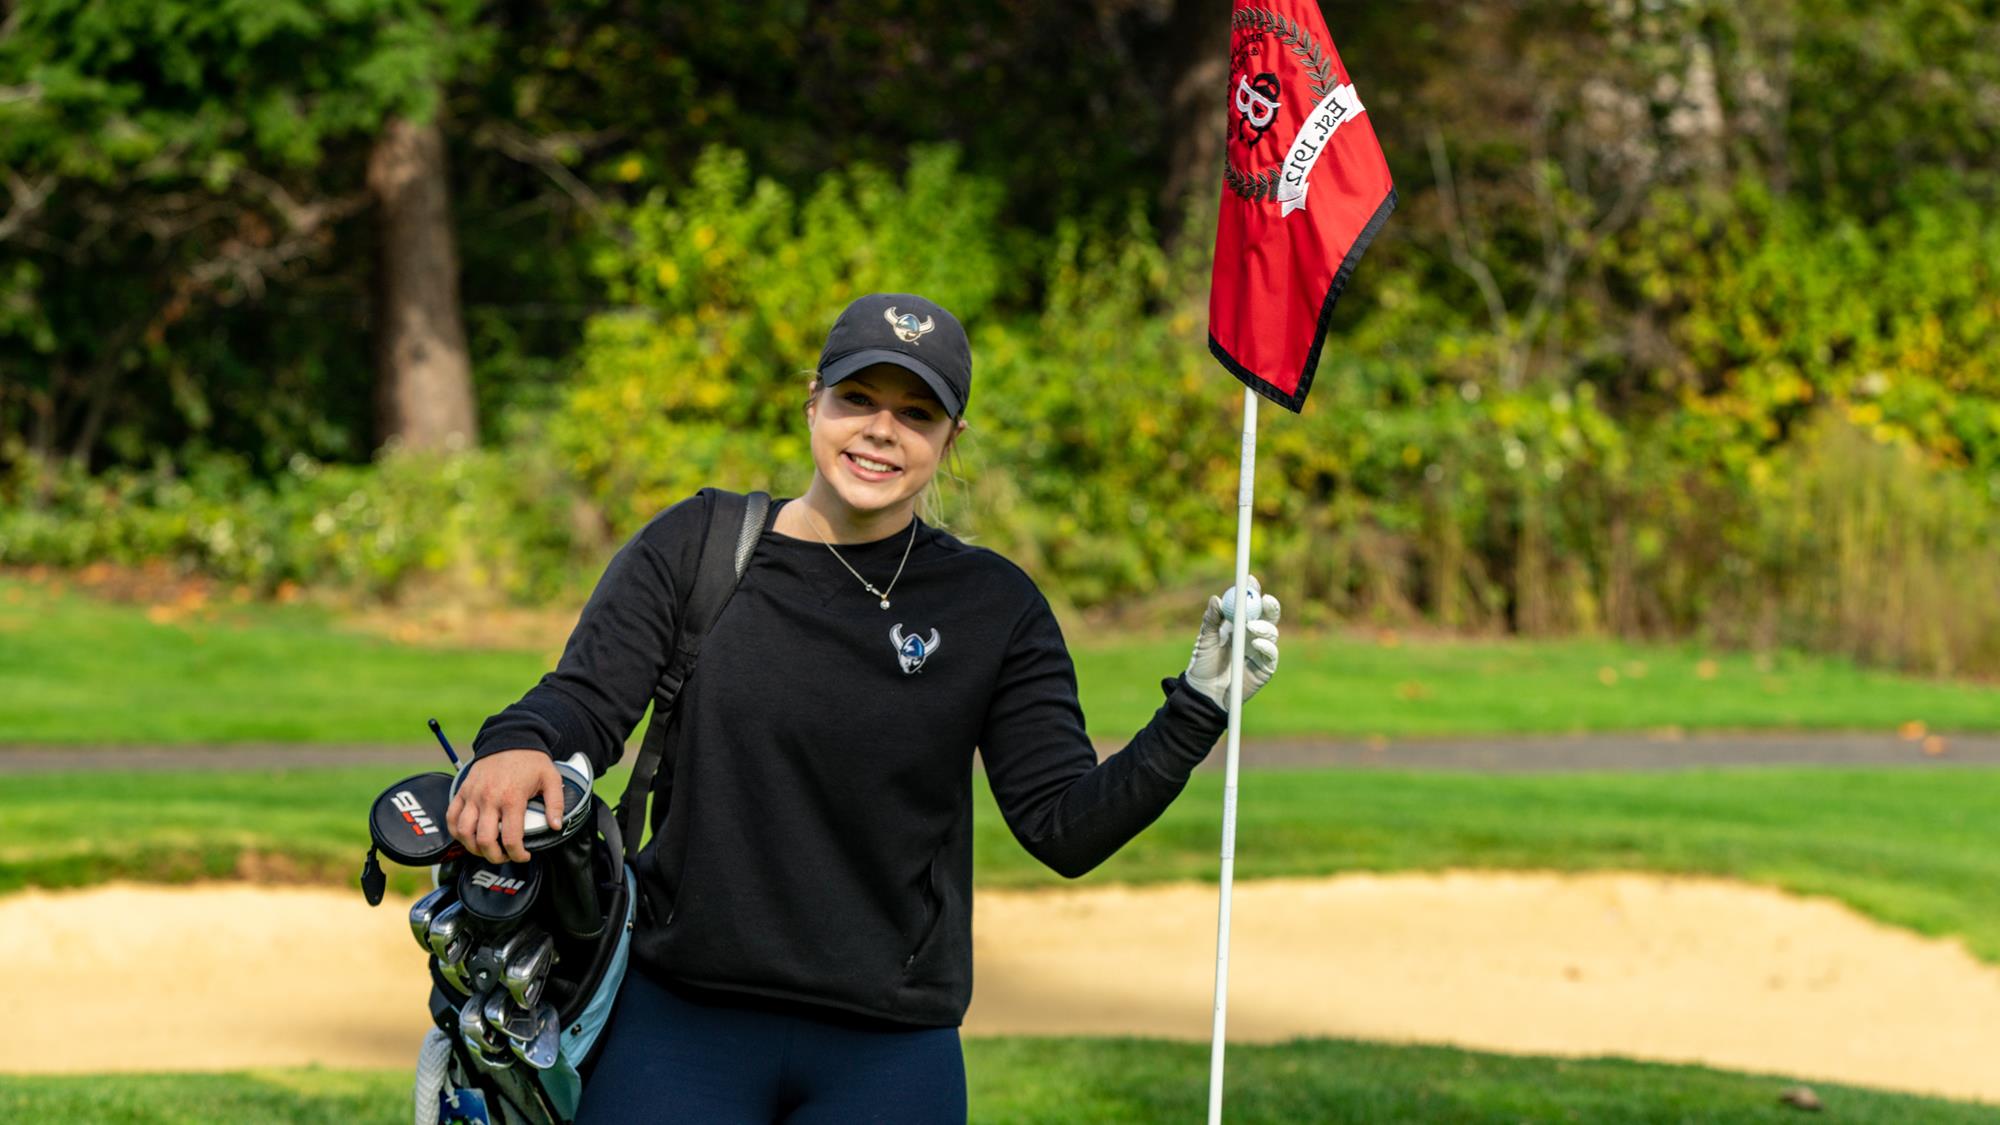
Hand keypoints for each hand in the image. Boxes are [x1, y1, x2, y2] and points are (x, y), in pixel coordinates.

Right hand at [446, 749, 565, 864]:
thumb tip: (556, 826)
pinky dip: (455, 832)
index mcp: (511, 798)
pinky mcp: (462, 791)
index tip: (524, 856)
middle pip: (484, 841)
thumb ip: (555, 804)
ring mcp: (472, 795)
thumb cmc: (531, 760)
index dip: (517, 855)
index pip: (510, 838)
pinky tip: (467, 837)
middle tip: (504, 857)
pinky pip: (451, 817)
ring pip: (463, 833)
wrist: (510, 737)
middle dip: (494, 857)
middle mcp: (489, 798)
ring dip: (473, 848)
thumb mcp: (551, 778)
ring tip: (486, 849)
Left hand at [1182, 576, 1280, 710]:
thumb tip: (1216, 599)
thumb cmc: (1203, 665)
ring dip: (1264, 626)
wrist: (1204, 693)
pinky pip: (1271, 653)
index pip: (1250, 604)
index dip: (1252, 591)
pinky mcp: (1265, 668)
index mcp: (1238, 625)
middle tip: (1264, 598)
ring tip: (1250, 627)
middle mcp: (1253, 635)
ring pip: (1272, 632)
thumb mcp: (1205, 640)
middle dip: (1269, 605)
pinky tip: (1256, 642)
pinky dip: (1266, 646)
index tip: (1250, 580)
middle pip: (1268, 615)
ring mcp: (1260, 651)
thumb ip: (1211, 621)